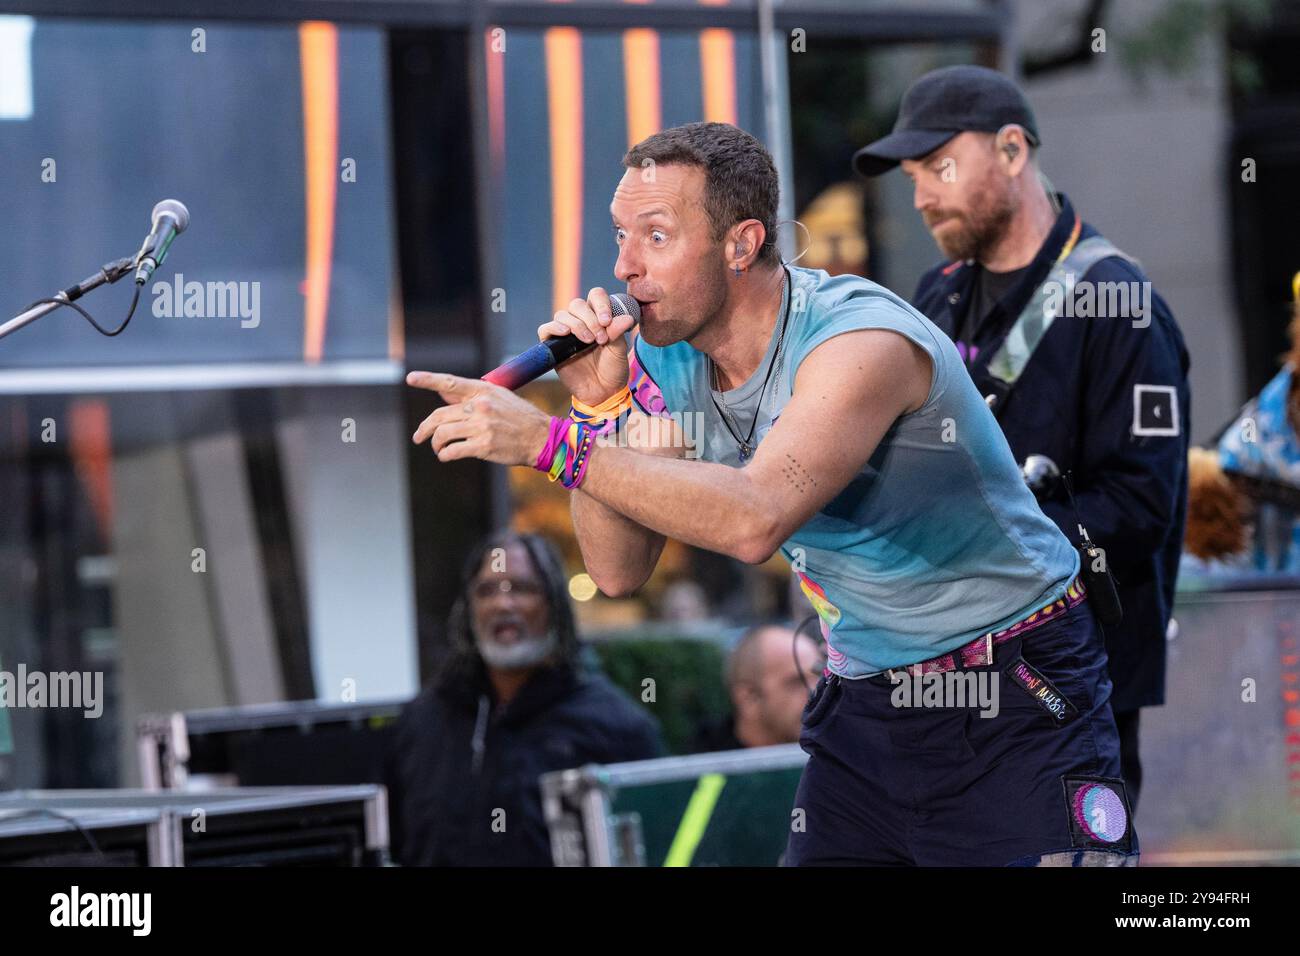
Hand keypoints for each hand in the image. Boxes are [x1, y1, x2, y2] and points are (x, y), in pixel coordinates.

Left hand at [407, 372, 551, 466]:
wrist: (541, 437)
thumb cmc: (519, 417)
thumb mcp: (497, 398)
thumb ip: (468, 396)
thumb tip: (442, 392)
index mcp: (483, 390)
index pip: (449, 383)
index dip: (428, 380)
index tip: (410, 378)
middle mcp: (481, 406)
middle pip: (439, 415)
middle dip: (425, 428)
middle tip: (418, 437)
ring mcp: (482, 426)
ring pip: (443, 434)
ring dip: (435, 444)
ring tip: (437, 448)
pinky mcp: (484, 446)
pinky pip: (453, 450)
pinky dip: (445, 455)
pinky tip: (446, 456)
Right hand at [536, 286, 635, 405]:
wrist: (603, 392)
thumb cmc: (613, 368)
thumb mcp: (619, 350)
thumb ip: (618, 333)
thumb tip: (625, 317)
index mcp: (598, 316)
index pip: (595, 296)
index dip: (601, 304)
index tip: (607, 321)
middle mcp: (581, 321)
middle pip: (577, 304)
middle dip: (589, 318)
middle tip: (600, 337)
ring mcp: (566, 332)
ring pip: (563, 315)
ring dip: (577, 325)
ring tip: (588, 341)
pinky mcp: (553, 345)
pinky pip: (546, 329)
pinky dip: (554, 327)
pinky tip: (565, 333)